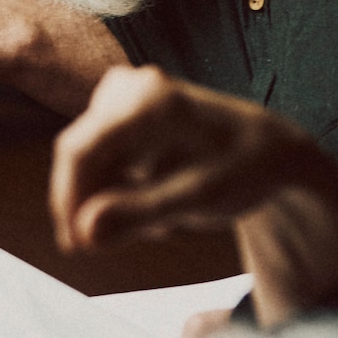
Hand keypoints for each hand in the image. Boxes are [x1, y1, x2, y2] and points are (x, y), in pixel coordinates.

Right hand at [48, 66, 337, 322]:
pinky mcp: (123, 107)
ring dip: (106, 198)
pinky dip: (116, 186)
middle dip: (87, 204)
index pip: (80, 150)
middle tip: (104, 249)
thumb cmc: (242, 168)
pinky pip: (101, 153)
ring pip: (90, 158)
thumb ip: (140, 213)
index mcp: (149, 103)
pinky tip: (151, 205)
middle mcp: (131, 88)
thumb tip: (85, 233)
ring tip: (156, 226)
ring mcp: (125, 93)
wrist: (269, 147)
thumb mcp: (198, 198)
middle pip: (81, 154)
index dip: (67, 199)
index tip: (74, 245)